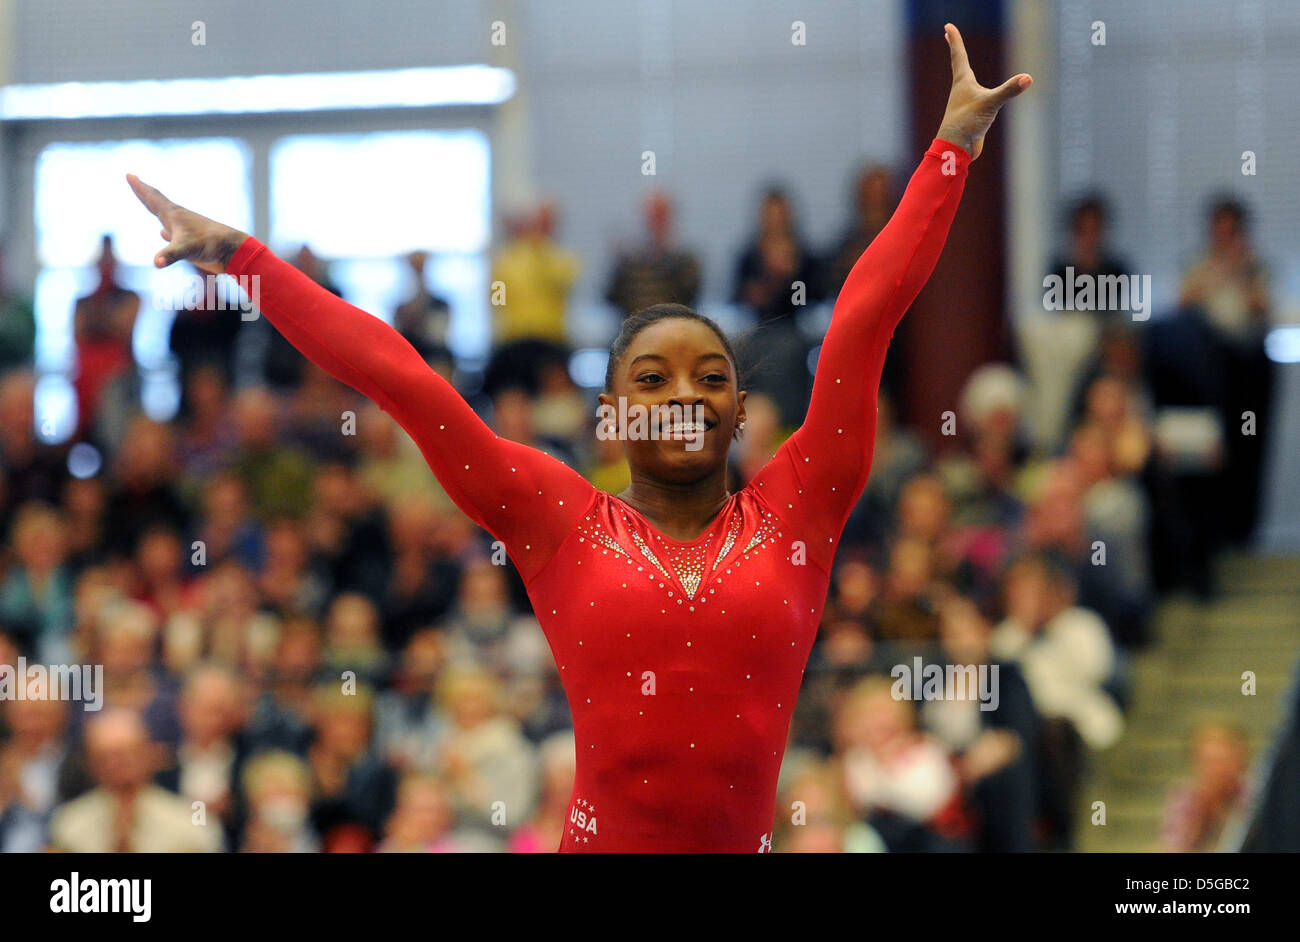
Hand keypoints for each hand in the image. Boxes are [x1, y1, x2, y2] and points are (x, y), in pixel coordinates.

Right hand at [126, 174, 248, 273]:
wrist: (232, 251)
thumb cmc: (210, 245)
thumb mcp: (186, 249)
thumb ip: (169, 255)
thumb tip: (156, 263)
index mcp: (174, 215)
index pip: (153, 198)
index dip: (140, 187)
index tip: (129, 174)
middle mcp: (179, 218)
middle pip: (157, 201)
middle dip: (144, 191)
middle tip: (134, 178)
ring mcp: (186, 229)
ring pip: (166, 216)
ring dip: (156, 209)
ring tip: (149, 203)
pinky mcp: (192, 242)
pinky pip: (174, 233)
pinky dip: (166, 231)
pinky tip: (164, 233)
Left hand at [936, 23, 1031, 160]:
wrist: (956, 149)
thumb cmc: (966, 124)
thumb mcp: (990, 104)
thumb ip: (1009, 90)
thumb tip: (1028, 79)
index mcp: (963, 82)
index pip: (959, 54)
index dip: (955, 39)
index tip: (947, 25)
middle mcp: (962, 89)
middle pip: (959, 63)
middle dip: (956, 48)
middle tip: (949, 35)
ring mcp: (965, 102)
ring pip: (966, 81)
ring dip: (964, 68)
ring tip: (963, 62)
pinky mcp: (971, 114)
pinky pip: (975, 97)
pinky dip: (975, 89)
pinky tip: (976, 94)